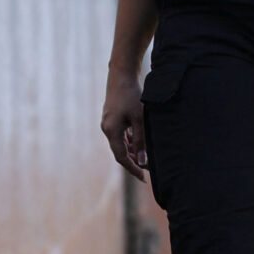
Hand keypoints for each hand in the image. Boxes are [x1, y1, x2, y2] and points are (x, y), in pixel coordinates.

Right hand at [101, 63, 150, 181]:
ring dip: (131, 152)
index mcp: (111, 131)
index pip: (121, 157)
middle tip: (146, 172)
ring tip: (144, 160)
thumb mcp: (140, 119)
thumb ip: (141, 141)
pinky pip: (120, 135)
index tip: (143, 178)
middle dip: (133, 162)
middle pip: (120, 152)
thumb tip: (143, 161)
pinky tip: (138, 144)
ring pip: (120, 143)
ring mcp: (108, 122)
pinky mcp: (112, 117)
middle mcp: (107, 128)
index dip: (132, 169)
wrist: (121, 75)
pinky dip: (129, 141)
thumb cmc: (132, 96)